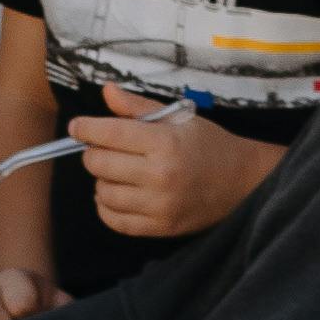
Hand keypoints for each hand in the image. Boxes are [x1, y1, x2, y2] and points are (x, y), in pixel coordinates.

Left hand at [71, 85, 283, 245]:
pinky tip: (114, 194)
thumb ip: (138, 107)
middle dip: (93, 153)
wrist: (242, 181)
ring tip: (114, 171)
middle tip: (101, 149)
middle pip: (99, 164)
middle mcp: (160, 175)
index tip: (77, 127)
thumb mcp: (178, 118)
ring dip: (101, 180)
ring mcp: (160, 205)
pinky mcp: (161, 228)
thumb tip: (106, 91)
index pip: (109, 134)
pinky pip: (116, 221)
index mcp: (164, 142)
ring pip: (103, 193)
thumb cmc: (208, 144)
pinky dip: (106, 208)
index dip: (85, 128)